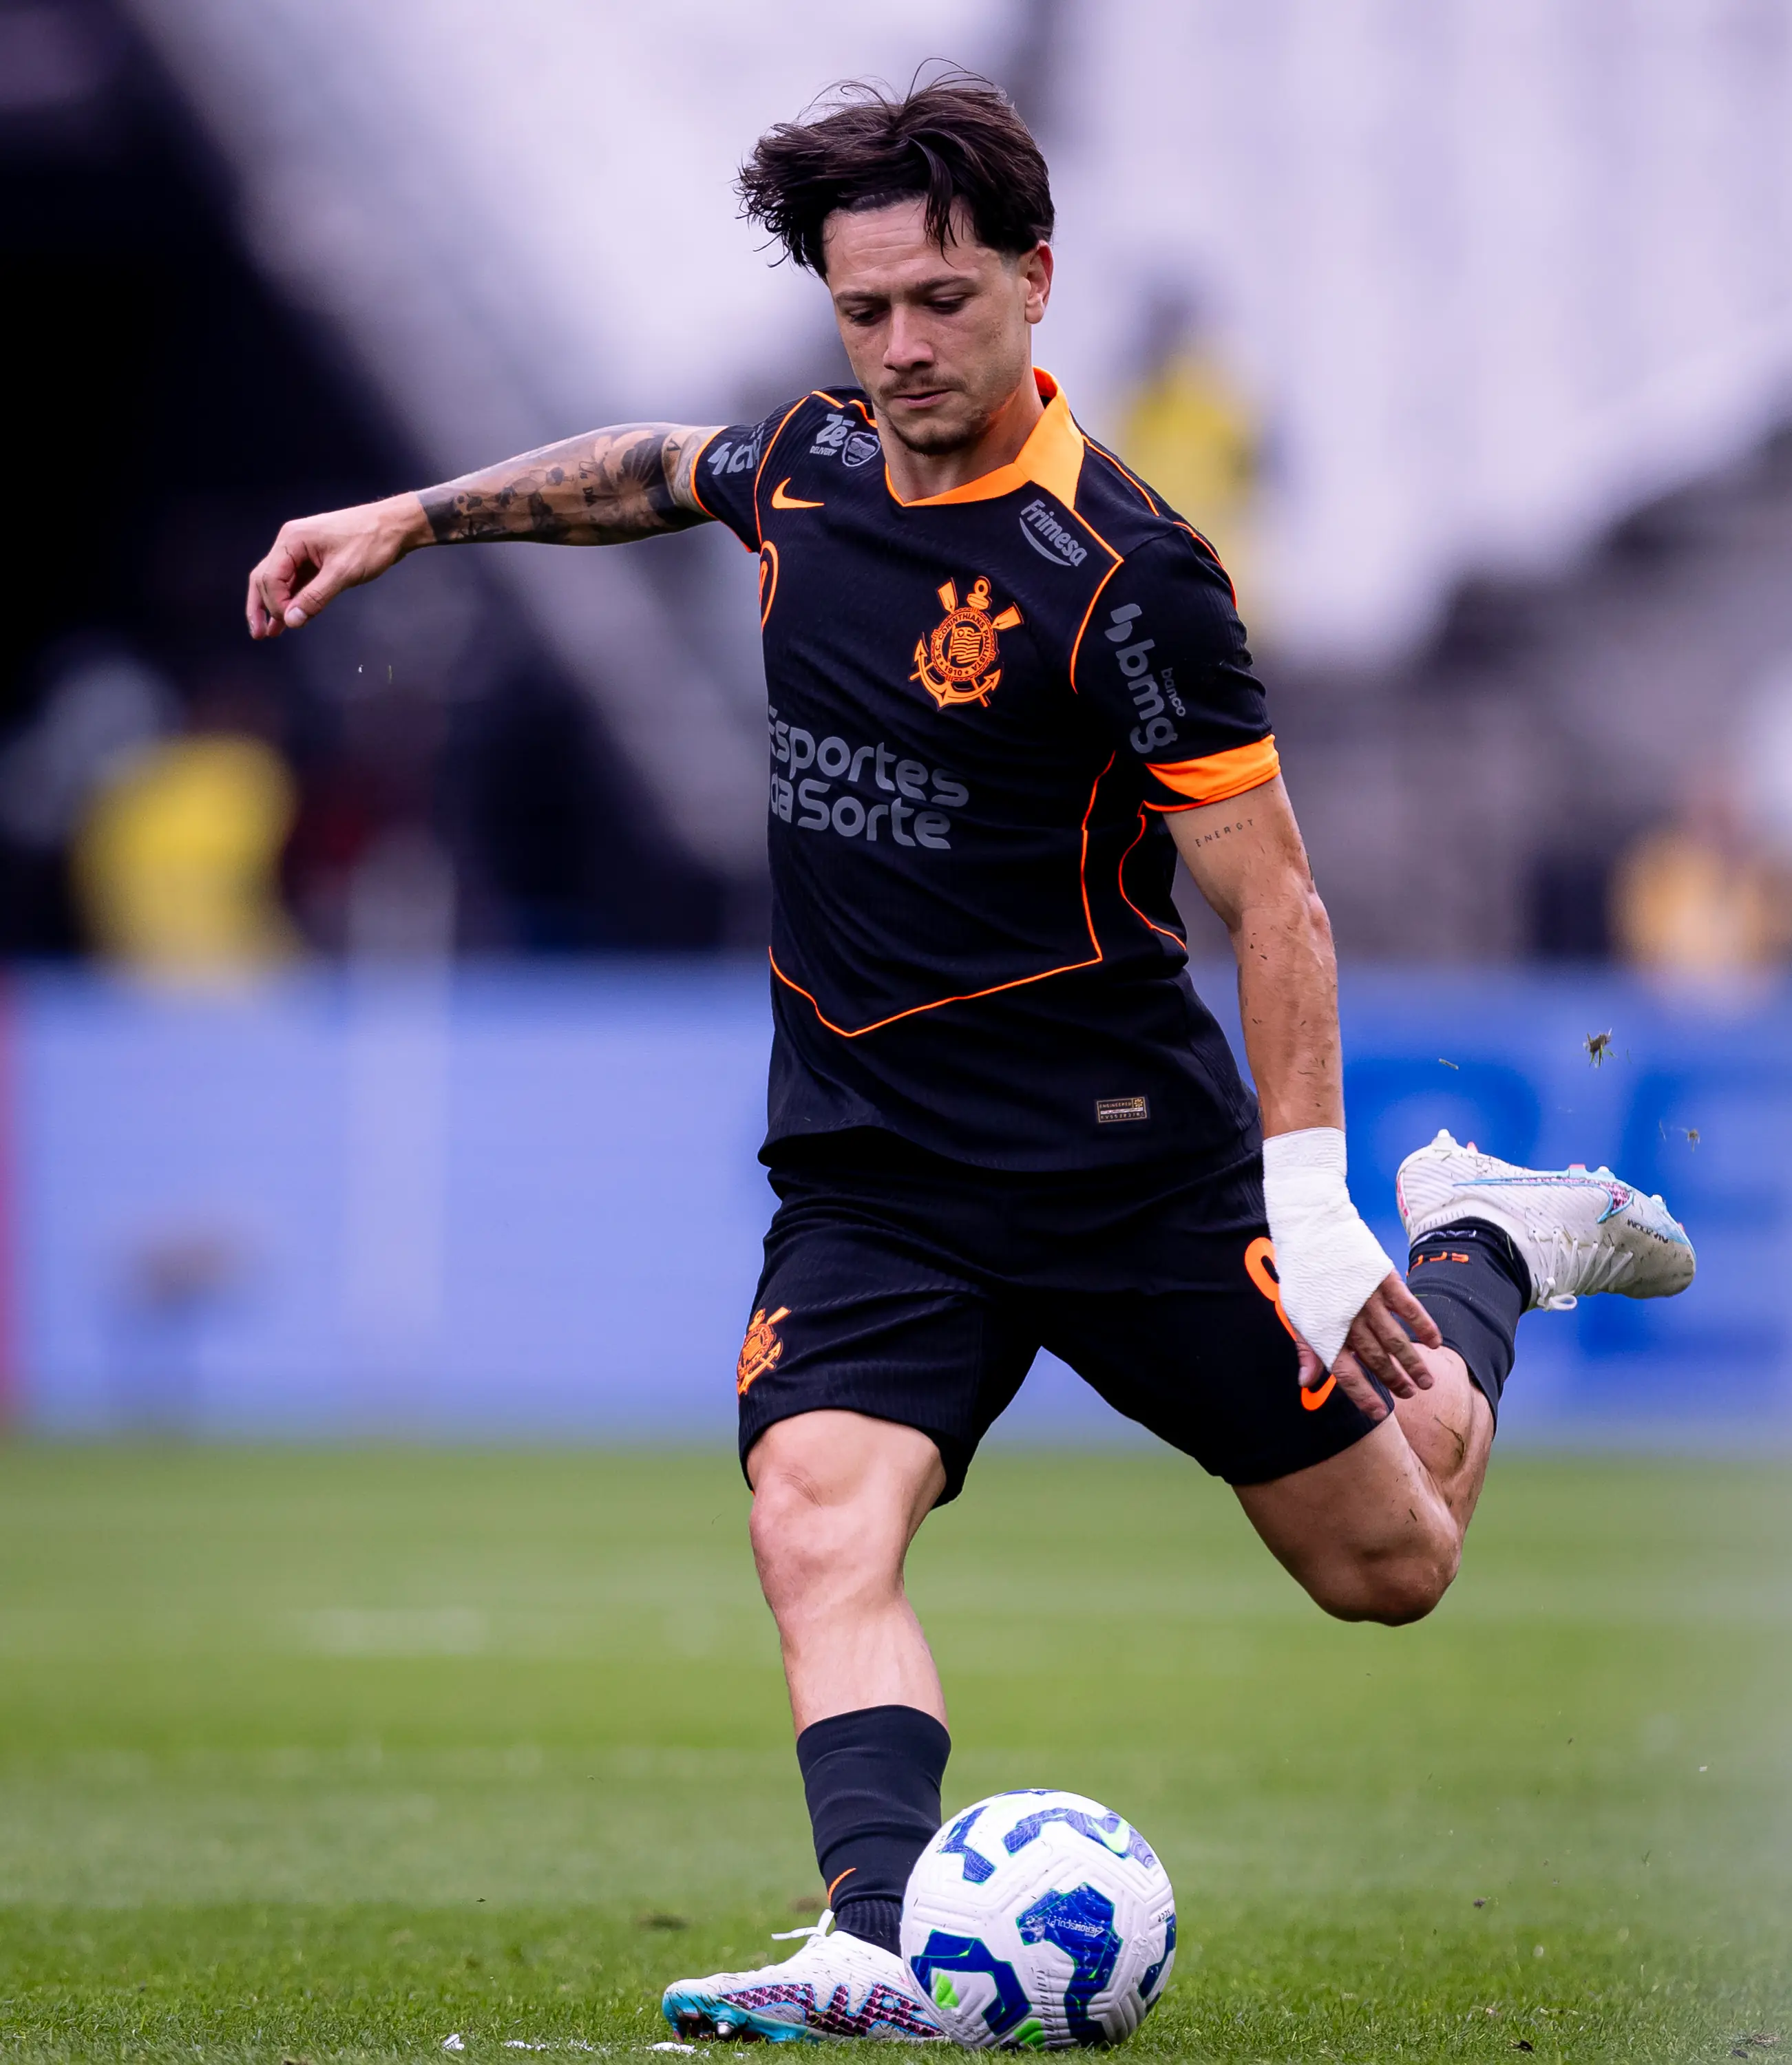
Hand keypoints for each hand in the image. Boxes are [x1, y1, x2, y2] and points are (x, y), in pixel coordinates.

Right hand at [245, 495, 427, 638]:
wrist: (395, 526)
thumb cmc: (371, 542)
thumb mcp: (343, 572)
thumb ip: (315, 597)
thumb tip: (291, 620)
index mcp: (292, 540)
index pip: (269, 578)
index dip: (276, 604)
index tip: (290, 623)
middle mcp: (291, 543)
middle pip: (266, 578)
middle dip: (261, 607)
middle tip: (259, 635)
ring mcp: (303, 550)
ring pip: (279, 582)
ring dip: (275, 606)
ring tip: (268, 633)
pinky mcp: (315, 559)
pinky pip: (297, 581)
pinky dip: (292, 599)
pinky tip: (289, 618)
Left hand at [1297, 1271, 1442, 1419]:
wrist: (1312, 1233)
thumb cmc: (1304, 1277)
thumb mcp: (1297, 1314)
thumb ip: (1307, 1350)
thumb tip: (1305, 1384)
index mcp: (1325, 1332)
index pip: (1346, 1373)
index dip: (1363, 1395)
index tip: (1380, 1413)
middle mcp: (1349, 1320)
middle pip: (1375, 1359)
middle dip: (1394, 1380)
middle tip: (1411, 1394)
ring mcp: (1369, 1301)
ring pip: (1395, 1339)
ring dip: (1412, 1362)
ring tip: (1426, 1381)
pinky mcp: (1384, 1281)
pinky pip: (1408, 1308)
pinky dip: (1423, 1326)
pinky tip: (1435, 1343)